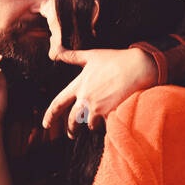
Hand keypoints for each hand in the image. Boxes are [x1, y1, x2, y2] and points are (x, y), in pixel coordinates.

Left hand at [42, 48, 158, 137]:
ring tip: (96, 123)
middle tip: (72, 134)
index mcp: (78, 86)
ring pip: (90, 124)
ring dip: (92, 125)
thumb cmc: (116, 59)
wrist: (138, 67)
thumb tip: (55, 50)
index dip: (49, 115)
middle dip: (71, 130)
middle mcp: (85, 99)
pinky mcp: (110, 114)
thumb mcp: (91, 56)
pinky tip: (111, 121)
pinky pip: (106, 126)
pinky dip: (107, 125)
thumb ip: (71, 56)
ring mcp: (97, 107)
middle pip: (72, 121)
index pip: (58, 103)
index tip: (45, 125)